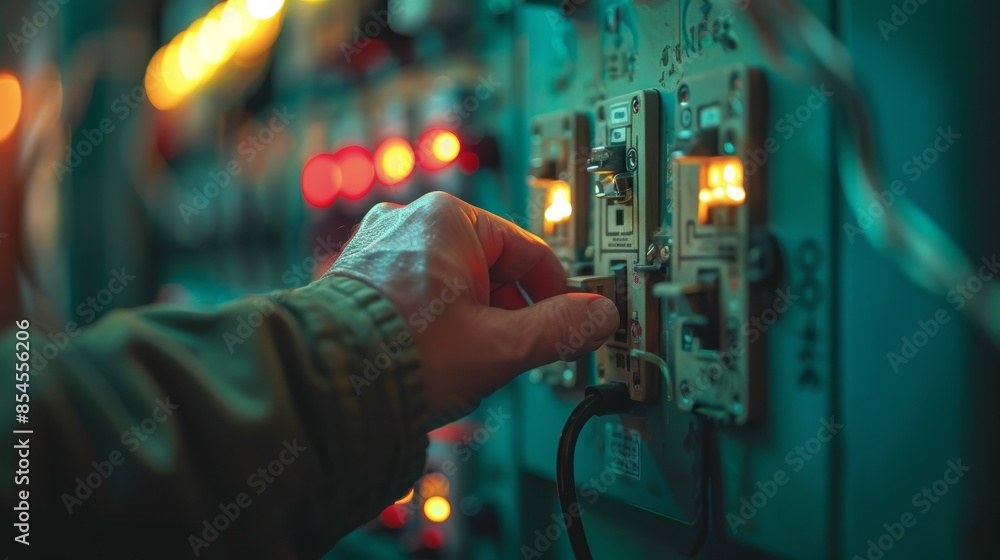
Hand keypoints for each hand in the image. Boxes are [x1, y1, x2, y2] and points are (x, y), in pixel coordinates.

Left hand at [326, 192, 618, 425]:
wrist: (323, 385)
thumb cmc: (401, 358)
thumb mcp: (500, 346)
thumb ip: (560, 328)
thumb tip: (599, 317)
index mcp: (448, 219)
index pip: (530, 251)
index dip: (557, 293)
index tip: (567, 322)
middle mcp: (409, 220)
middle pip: (491, 265)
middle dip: (507, 310)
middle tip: (512, 350)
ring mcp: (378, 244)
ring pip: (453, 279)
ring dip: (472, 316)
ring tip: (465, 357)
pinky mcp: (358, 272)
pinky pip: (417, 288)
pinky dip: (435, 316)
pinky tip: (432, 351)